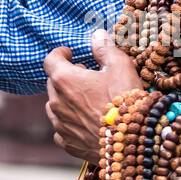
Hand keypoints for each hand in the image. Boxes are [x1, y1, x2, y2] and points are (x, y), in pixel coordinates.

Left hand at [43, 29, 142, 162]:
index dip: (60, 54)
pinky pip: (62, 129)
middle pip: (53, 83)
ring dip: (67, 100)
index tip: (69, 53)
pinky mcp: (68, 143)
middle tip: (85, 76)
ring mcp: (60, 125)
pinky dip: (71, 123)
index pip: (51, 60)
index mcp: (64, 80)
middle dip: (66, 77)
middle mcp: (56, 102)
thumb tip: (97, 35)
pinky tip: (86, 122)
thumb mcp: (119, 66)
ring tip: (86, 99)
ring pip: (55, 107)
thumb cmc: (124, 100)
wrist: (130, 141)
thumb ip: (105, 49)